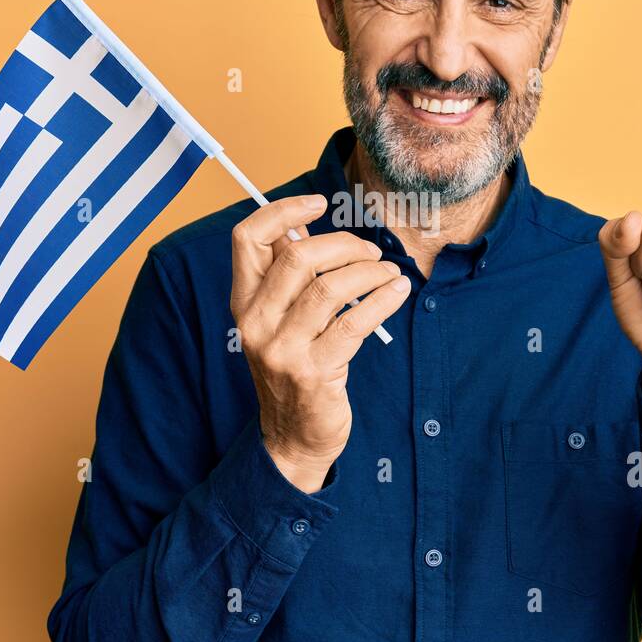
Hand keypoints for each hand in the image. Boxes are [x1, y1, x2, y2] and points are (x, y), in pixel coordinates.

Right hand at [230, 195, 410, 491]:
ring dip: (368, 271)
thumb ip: (289, 279)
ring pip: (330, 288)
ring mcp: (282, 350)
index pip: (248, 239)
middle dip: (343, 244)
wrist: (293, 437)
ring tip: (388, 273)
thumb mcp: (279, 322)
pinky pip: (355, 321)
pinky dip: (383, 299)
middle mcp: (255, 323)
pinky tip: (397, 291)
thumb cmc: (295, 367)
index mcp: (243, 302)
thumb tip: (310, 226)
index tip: (318, 204)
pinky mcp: (314, 371)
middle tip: (369, 251)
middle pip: (297, 257)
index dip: (283, 212)